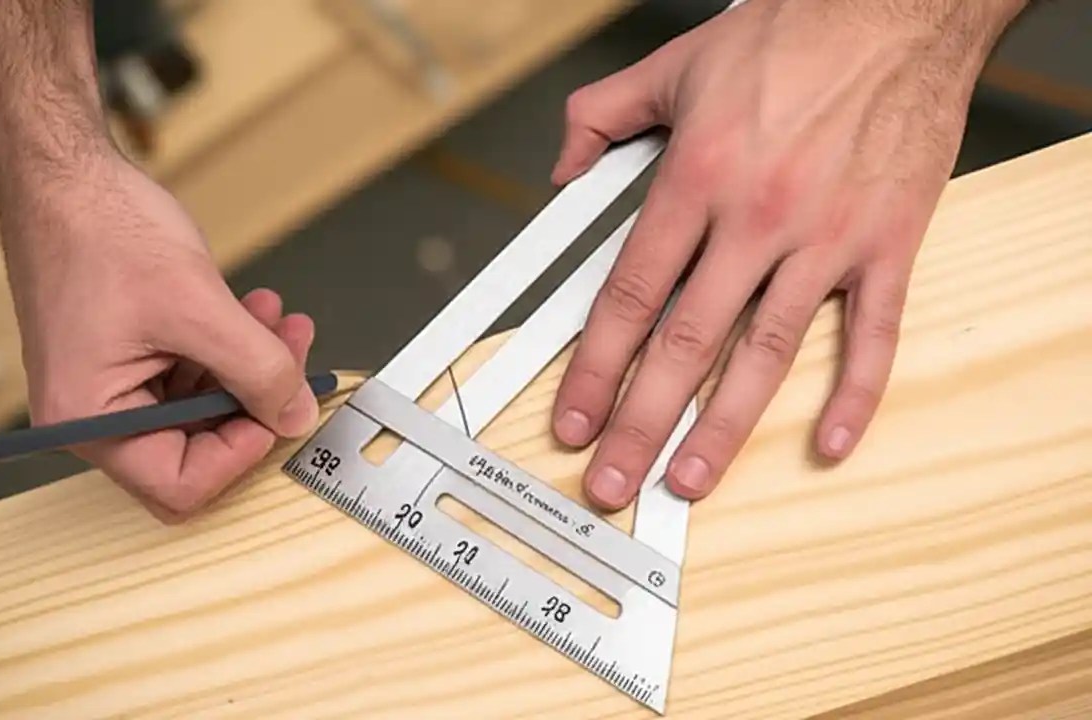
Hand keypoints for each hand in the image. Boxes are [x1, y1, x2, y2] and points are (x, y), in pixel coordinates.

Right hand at [0, 153, 319, 518]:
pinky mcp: (128, 361)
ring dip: (249, 369)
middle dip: (254, 404)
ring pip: (202, 410)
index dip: (240, 452)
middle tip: (294, 357)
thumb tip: (296, 414)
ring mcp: (111, 389)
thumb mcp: (197, 305)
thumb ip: (257, 369)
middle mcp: (94, 416)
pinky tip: (255, 312)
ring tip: (281, 321)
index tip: (280, 409)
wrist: (63, 175)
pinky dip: (228, 350)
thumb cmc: (97, 229)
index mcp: (89, 420)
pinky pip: (191, 376)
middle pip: (195, 450)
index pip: (178, 484)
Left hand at [550, 0, 1023, 507]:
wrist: (899, 9)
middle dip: (641, 423)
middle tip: (613, 481)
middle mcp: (757, 217)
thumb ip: (602, 118)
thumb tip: (562, 169)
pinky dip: (853, 394)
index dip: (595, 368)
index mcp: (697, 178)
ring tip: (688, 482)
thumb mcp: (674, 65)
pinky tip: (829, 443)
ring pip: (767, 354)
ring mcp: (826, 238)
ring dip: (725, 429)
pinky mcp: (888, 245)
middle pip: (685, 344)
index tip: (575, 417)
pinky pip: (872, 335)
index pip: (629, 295)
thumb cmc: (793, 36)